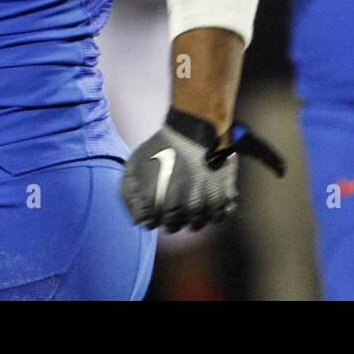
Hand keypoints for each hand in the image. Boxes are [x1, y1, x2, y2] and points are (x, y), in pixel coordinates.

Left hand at [121, 109, 284, 231]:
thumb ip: (129, 193)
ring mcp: (204, 202)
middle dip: (170, 217)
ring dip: (192, 216)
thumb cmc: (163, 145)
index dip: (150, 214)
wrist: (195, 127)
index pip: (149, 223)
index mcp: (156, 200)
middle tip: (172, 203)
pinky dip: (214, 211)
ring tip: (190, 202)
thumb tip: (136, 220)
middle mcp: (181, 206)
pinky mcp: (224, 195)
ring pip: (197, 224)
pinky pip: (220, 215)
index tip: (154, 204)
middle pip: (173, 226)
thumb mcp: (135, 163)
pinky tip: (208, 199)